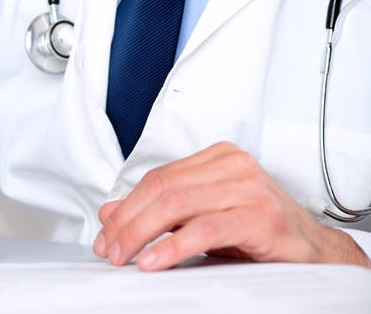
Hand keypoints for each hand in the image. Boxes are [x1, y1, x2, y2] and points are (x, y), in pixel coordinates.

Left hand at [94, 142, 369, 269]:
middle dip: (128, 221)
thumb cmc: (259, 233)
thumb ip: (162, 212)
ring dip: (142, 234)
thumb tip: (111, 214)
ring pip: (177, 204)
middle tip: (109, 249)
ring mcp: (248, 187)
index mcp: (218, 157)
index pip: (159, 177)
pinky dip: (173, 247)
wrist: (314, 252)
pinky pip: (205, 229)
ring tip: (125, 256)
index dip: (126, 205)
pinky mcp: (260, 216)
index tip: (106, 232)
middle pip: (163, 188)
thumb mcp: (203, 217)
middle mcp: (232, 165)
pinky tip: (155, 261)